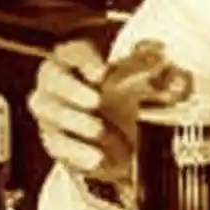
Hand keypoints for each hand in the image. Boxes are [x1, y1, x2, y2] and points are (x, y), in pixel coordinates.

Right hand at [28, 39, 192, 185]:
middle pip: (51, 77)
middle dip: (72, 88)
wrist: (122, 141)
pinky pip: (57, 145)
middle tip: (96, 101)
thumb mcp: (144, 80)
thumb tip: (161, 54)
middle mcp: (57, 84)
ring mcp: (52, 113)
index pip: (72, 52)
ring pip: (48, 110)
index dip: (84, 60)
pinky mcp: (55, 142)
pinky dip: (76, 151)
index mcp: (77, 62)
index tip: (103, 73)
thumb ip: (153, 67)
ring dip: (73, 120)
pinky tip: (95, 157)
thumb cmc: (126, 98)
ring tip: (98, 130)